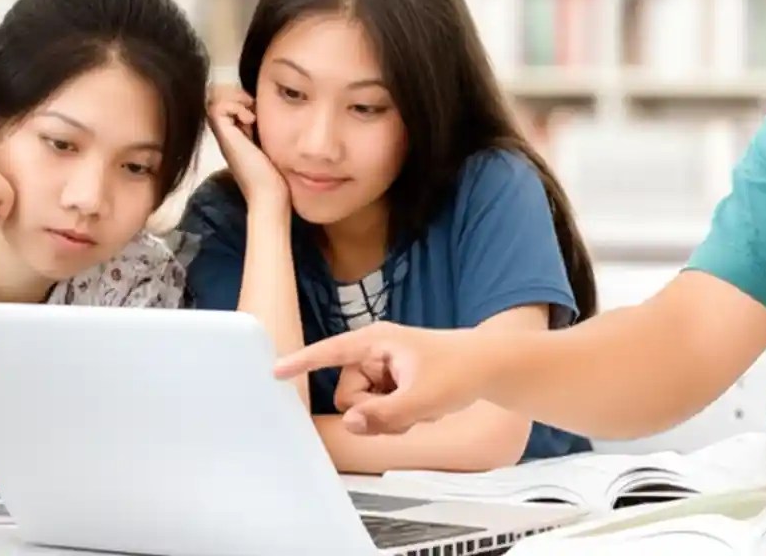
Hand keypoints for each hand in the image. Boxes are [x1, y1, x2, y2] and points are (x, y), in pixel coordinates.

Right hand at [206, 84, 287, 206]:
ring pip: (215, 101)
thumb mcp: (273, 147)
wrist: (270, 196)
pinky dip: (234, 106)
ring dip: (235, 99)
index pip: (229, 105)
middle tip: (254, 106)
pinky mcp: (226, 138)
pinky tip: (250, 119)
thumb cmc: (277, 178)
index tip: (258, 107)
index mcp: (238, 137)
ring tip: (251, 112)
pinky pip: (218, 108)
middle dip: (236, 95)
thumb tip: (273, 112)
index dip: (240, 98)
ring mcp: (225, 137)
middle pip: (219, 100)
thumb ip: (268, 132)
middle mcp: (227, 136)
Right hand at [275, 322, 495, 435]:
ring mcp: (384, 368)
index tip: (274, 371)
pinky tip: (422, 407)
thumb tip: (349, 422)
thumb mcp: (421, 400)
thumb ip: (381, 416)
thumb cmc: (459, 371)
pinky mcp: (393, 381)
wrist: (491, 367)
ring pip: (362, 406)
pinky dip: (397, 415)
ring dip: (387, 416)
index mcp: (376, 343)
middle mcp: (375, 353)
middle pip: (346, 393)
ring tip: (419, 407)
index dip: (301, 362)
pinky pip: (378, 409)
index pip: (329, 352)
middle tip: (406, 408)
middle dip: (371, 410)